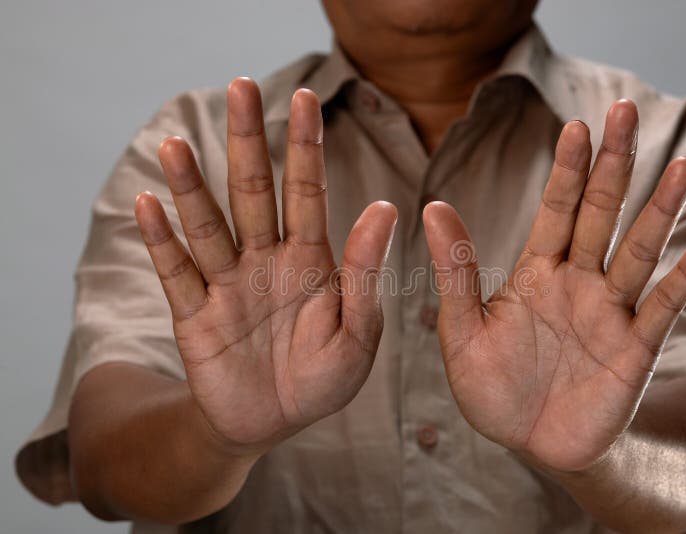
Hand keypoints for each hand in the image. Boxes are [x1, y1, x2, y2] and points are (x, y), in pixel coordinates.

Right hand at [134, 78, 396, 454]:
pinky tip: (148, 205)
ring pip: (208, 226)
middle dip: (249, 142)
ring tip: (176, 145)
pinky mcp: (194, 315)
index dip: (307, 147)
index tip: (308, 96)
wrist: (271, 425)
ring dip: (192, 188)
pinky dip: (161, 242)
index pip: (308, 193)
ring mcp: (227, 285)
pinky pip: (176, 274)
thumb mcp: (357, 334)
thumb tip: (386, 207)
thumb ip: (365, 274)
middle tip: (241, 86)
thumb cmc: (322, 380)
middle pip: (254, 192)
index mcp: (311, 262)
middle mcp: (265, 261)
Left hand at [422, 100, 685, 472]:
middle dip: (614, 166)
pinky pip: (665, 306)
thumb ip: (456, 271)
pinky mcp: (636, 350)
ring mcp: (611, 313)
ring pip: (639, 251)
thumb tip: (432, 207)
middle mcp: (579, 283)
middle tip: (626, 112)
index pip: (556, 210)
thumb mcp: (463, 330)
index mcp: (537, 273)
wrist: (529, 443)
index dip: (566, 171)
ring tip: (682, 165)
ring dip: (660, 210)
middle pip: (601, 215)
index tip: (575, 127)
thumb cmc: (492, 388)